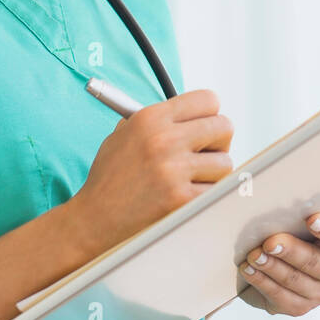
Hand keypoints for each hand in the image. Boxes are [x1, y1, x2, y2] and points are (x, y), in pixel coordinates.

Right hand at [74, 89, 233, 252]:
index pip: (208, 99)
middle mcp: (164, 139)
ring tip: (190, 179)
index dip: (210, 113)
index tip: (205, 126)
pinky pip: (216, 190)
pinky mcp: (181, 199)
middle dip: (219, 141)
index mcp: (151, 118)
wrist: (94, 219)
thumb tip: (195, 114)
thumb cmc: (110, 178)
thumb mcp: (124, 134)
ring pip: (225, 162)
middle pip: (224, 126)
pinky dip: (206, 194)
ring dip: (213, 172)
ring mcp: (173, 170)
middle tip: (205, 153)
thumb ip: (159, 120)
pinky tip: (186, 196)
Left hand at [237, 212, 319, 315]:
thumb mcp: (304, 219)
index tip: (312, 219)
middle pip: (315, 263)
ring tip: (254, 255)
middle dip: (291, 251)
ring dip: (271, 267)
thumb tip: (271, 199)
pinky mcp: (299, 307)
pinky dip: (261, 282)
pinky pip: (279, 296)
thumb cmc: (298, 231)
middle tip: (270, 242)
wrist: (290, 260)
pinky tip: (249, 269)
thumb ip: (299, 211)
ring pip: (294, 281)